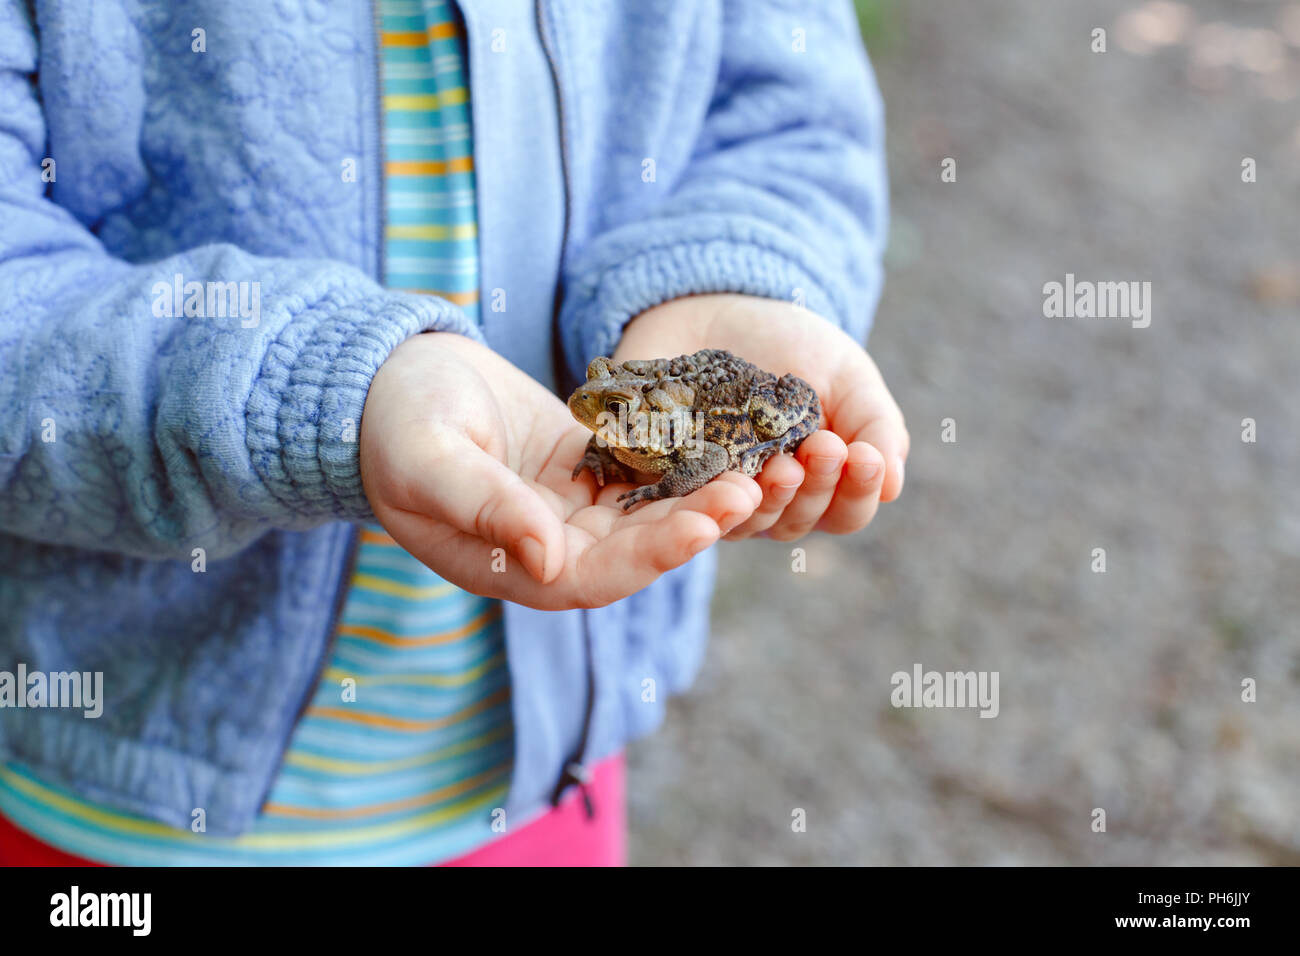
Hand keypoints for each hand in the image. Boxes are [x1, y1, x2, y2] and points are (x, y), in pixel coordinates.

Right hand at [359, 333, 758, 609]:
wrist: (389, 378)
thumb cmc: (393, 423)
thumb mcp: (429, 459)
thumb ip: (483, 506)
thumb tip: (548, 563)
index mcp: (507, 566)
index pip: (591, 578)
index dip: (649, 556)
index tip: (701, 526)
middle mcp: (549, 548)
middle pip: (635, 549)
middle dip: (695, 523)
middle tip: (751, 488)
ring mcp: (570, 508)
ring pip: (648, 512)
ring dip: (700, 493)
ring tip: (756, 464)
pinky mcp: (585, 467)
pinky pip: (642, 471)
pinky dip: (684, 459)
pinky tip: (728, 436)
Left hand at [613, 294, 907, 541]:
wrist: (715, 306)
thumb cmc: (791, 346)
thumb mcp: (846, 376)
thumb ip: (875, 425)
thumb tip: (893, 485)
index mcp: (818, 484)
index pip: (845, 511)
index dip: (859, 491)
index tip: (866, 456)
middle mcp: (768, 501)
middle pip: (798, 521)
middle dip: (816, 487)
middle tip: (825, 446)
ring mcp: (715, 495)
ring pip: (747, 520)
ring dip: (770, 497)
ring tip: (783, 463)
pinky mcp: (666, 480)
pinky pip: (686, 500)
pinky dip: (707, 491)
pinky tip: (725, 472)